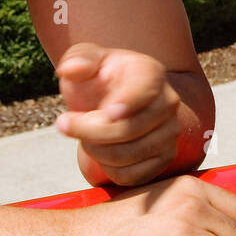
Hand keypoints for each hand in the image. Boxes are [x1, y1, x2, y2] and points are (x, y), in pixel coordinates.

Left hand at [55, 42, 181, 186]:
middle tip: (65, 123)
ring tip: (86, 136)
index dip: (126, 103)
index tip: (107, 112)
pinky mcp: (165, 159)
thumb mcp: (86, 60)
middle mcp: (168, 103)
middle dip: (89, 131)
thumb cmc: (100, 80)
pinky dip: (109, 169)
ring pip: (127, 156)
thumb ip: (79, 59)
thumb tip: (72, 69)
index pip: (143, 91)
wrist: (115, 102)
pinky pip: (132, 176)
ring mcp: (170, 133)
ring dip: (95, 151)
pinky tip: (103, 151)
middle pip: (129, 129)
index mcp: (151, 74)